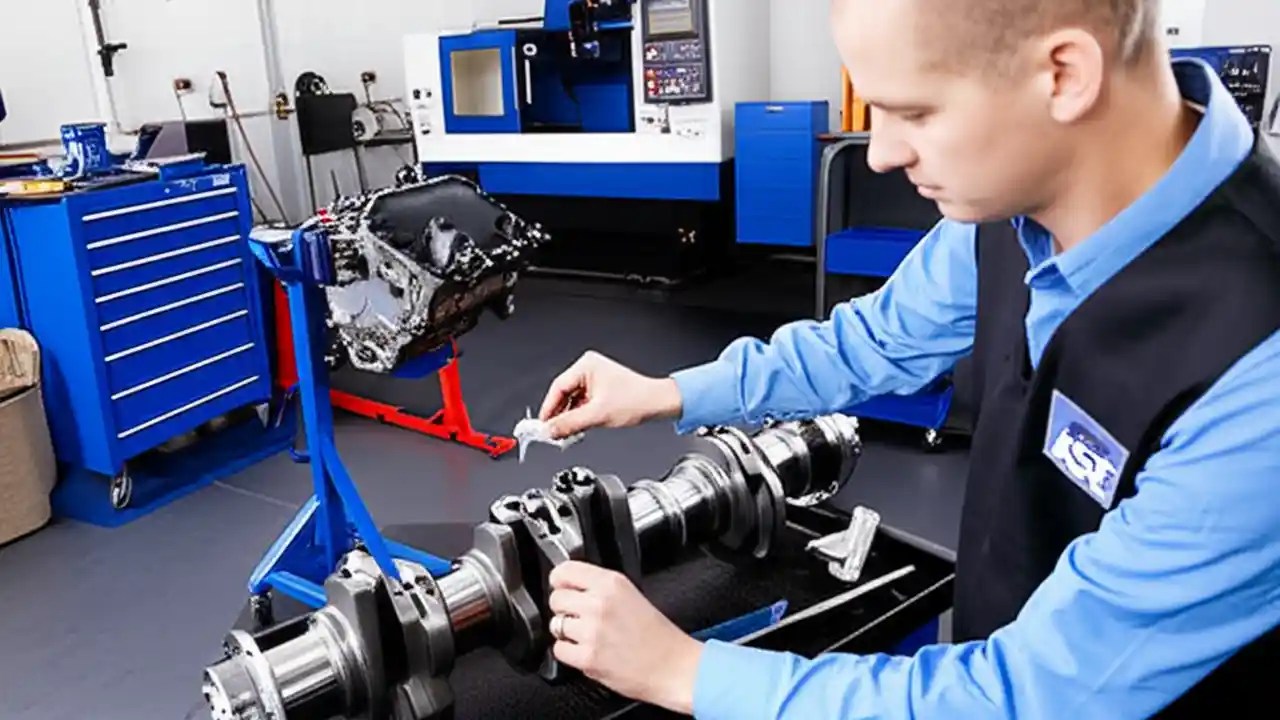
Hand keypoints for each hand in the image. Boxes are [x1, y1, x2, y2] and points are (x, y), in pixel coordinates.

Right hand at [538, 351, 682, 438]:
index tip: (542, 425)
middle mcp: (589, 369)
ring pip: (572, 401)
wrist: (657, 404)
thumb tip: (550, 430)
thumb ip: (569, 424)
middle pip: (563, 395)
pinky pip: (581, 403)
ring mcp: (594, 379)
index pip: (558, 388)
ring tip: (565, 434)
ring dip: (569, 418)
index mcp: (587, 365)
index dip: (548, 409)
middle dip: (559, 416)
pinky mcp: (599, 389)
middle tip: (552, 433)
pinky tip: (576, 429)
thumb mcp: (597, 415)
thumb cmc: (637, 400)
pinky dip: (578, 417)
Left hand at [548, 561, 703, 713]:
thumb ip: (602, 587)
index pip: (565, 571)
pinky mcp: (588, 657)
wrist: (673, 667)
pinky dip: (570, 653)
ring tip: (588, 637)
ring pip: (555, 625)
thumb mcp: (633, 595)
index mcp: (612, 583)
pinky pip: (559, 649)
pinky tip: (588, 651)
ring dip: (567, 632)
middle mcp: (600, 603)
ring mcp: (592, 631)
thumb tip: (571, 586)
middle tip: (580, 617)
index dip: (559, 581)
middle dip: (564, 609)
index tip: (561, 587)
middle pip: (556, 598)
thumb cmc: (658, 636)